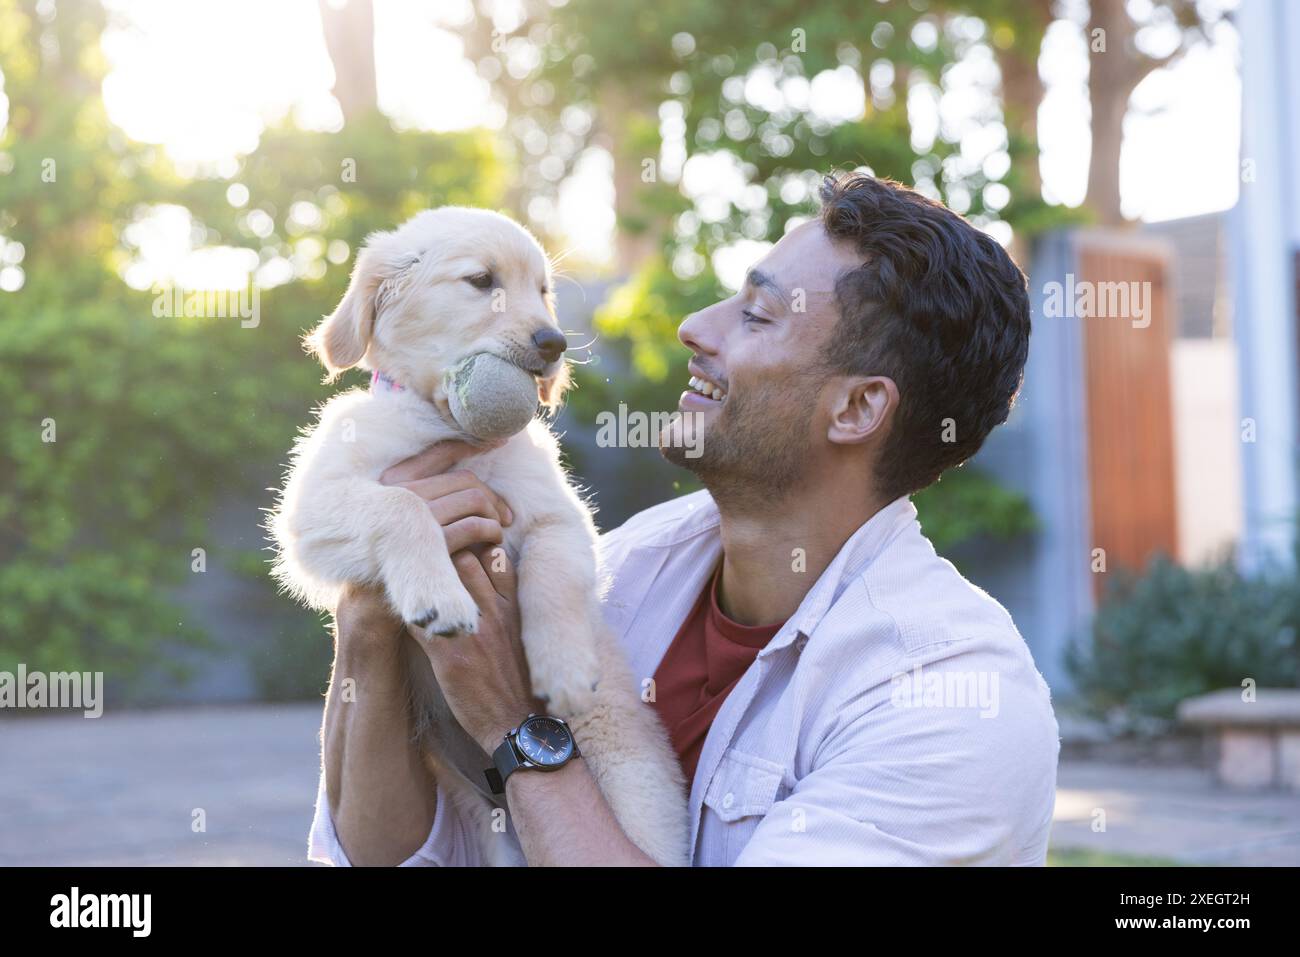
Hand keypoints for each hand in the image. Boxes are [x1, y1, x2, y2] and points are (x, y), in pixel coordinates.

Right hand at [333, 439, 512, 650]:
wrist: (370, 602)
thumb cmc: (394, 556)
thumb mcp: (403, 518)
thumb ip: (427, 491)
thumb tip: (467, 454)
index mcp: (392, 482)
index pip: (439, 453)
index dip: (474, 445)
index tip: (501, 442)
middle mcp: (400, 494)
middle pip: (465, 481)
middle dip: (492, 496)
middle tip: (506, 516)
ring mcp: (415, 518)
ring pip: (473, 500)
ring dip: (494, 516)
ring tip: (498, 531)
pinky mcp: (430, 544)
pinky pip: (473, 527)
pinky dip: (490, 533)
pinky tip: (492, 544)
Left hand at [419, 544, 543, 753]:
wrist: (522, 724)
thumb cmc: (527, 680)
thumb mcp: (529, 635)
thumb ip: (513, 606)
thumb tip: (495, 583)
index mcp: (517, 606)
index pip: (494, 554)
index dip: (475, 546)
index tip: (458, 549)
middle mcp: (496, 611)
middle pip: (465, 556)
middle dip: (445, 552)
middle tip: (426, 559)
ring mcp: (472, 631)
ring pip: (440, 578)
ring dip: (425, 577)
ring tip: (412, 583)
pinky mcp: (449, 655)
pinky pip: (419, 619)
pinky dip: (409, 612)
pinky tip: (403, 614)